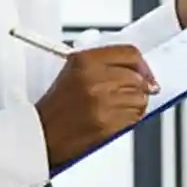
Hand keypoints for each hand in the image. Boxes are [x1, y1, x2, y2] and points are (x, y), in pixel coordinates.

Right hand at [34, 45, 158, 170]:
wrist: (41, 133)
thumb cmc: (55, 105)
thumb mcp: (72, 71)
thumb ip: (103, 64)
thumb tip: (136, 69)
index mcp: (85, 61)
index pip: (129, 54)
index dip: (142, 65)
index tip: (146, 72)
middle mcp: (94, 79)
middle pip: (138, 78)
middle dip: (141, 86)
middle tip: (135, 91)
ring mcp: (102, 102)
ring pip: (140, 99)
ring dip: (136, 103)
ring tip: (120, 106)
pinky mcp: (107, 124)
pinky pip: (134, 117)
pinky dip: (131, 117)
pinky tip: (116, 117)